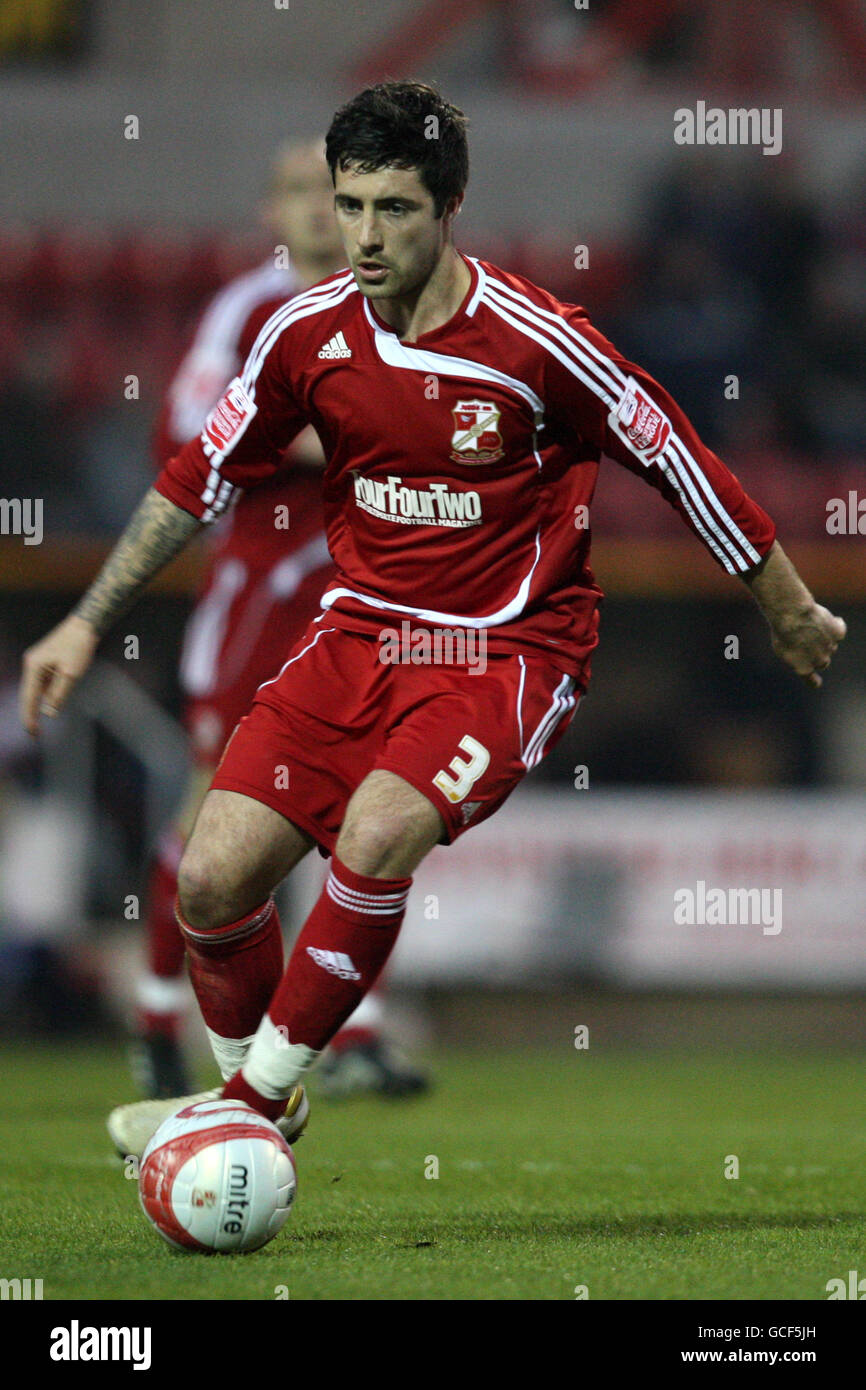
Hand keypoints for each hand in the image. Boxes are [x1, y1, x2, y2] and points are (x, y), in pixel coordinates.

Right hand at [20, 614, 98, 735]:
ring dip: (39, 704)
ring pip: (36, 689)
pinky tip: (50, 704)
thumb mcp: (71, 674)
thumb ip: (59, 694)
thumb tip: (49, 712)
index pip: (29, 698)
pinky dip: (46, 694)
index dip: (29, 717)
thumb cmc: (78, 647)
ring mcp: (37, 662)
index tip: (32, 732)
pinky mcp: (45, 662)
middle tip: (34, 734)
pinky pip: (43, 683)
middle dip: (31, 714)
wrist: (84, 625)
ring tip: (39, 723)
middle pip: (28, 694)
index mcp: (34, 667)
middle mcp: (31, 664)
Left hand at [769, 603, 845, 688]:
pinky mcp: (837, 633)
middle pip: (822, 661)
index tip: (817, 682)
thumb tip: (803, 654)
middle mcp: (819, 661)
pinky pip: (839, 631)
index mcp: (803, 668)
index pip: (812, 682)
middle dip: (816, 653)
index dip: (815, 682)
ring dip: (823, 638)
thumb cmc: (782, 631)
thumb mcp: (781, 648)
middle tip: (807, 640)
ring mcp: (830, 648)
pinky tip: (833, 620)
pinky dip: (836, 625)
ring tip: (811, 625)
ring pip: (830, 646)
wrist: (793, 615)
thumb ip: (795, 656)